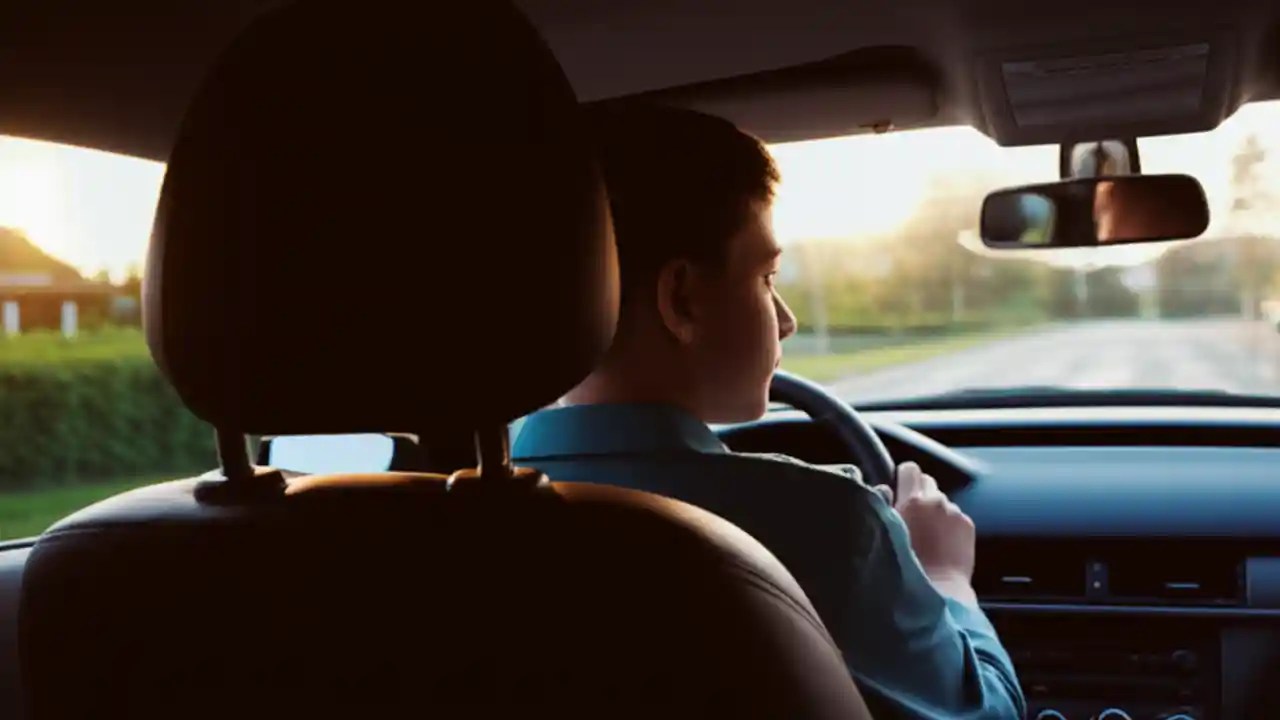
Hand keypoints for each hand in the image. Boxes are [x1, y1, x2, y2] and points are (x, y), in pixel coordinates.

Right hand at [878, 462, 977, 604]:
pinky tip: (942, 543)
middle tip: (912, 515)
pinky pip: (955, 515)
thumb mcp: (884, 531)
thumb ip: (884, 506)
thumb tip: (886, 491)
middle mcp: (937, 501)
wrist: (937, 589)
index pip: (910, 468)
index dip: (903, 478)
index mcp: (913, 500)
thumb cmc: (906, 565)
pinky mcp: (968, 525)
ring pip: (942, 500)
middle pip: (927, 481)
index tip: (899, 490)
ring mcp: (955, 512)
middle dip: (919, 494)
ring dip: (935, 511)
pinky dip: (949, 524)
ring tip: (928, 534)